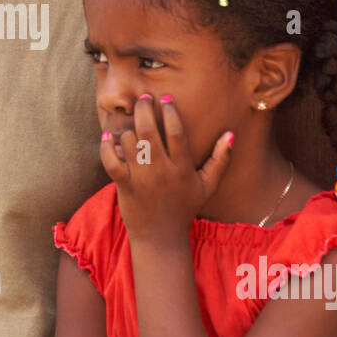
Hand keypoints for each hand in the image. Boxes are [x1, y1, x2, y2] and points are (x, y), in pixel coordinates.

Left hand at [100, 96, 232, 241]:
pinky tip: (108, 137)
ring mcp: (141, 178)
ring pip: (130, 142)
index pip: (177, 132)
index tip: (166, 98)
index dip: (171, 112)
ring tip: (131, 123)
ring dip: (128, 128)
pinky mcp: (124, 186)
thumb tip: (230, 134)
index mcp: (182, 168)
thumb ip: (220, 160)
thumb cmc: (184, 208)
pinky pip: (111, 161)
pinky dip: (106, 147)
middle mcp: (161, 171)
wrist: (161, 238)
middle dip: (144, 109)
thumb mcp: (207, 186)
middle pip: (149, 131)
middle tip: (143, 98)